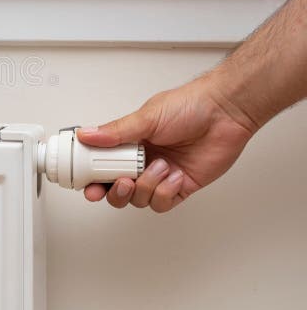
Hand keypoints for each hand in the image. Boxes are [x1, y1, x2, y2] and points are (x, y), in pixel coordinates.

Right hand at [77, 76, 258, 212]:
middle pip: (117, 190)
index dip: (92, 179)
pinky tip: (174, 176)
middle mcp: (143, 161)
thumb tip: (86, 135)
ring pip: (140, 199)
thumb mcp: (146, 117)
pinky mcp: (180, 186)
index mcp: (130, 143)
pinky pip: (163, 203)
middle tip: (123, 182)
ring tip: (160, 166)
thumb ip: (115, 132)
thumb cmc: (189, 106)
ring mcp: (161, 175)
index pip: (102, 166)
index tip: (88, 186)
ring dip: (147, 186)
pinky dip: (165, 192)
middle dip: (116, 192)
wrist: (224, 113)